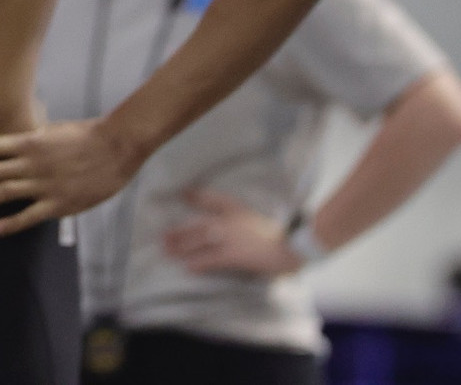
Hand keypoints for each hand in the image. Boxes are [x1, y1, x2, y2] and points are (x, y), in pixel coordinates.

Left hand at [0, 119, 137, 236]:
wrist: (118, 145)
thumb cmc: (84, 137)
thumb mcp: (51, 131)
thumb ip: (27, 142)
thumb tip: (6, 147)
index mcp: (27, 142)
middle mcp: (31, 161)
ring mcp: (45, 183)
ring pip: (3, 192)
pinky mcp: (60, 202)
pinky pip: (31, 214)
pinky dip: (12, 222)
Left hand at [162, 188, 301, 275]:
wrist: (297, 247)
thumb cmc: (284, 238)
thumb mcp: (262, 222)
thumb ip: (246, 223)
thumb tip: (227, 229)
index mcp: (241, 211)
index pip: (216, 199)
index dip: (198, 195)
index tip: (183, 192)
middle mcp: (233, 221)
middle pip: (200, 225)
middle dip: (181, 232)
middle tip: (163, 237)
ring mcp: (232, 238)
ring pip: (200, 241)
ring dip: (183, 247)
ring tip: (168, 252)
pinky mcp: (235, 255)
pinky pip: (211, 259)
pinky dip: (199, 264)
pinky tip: (188, 268)